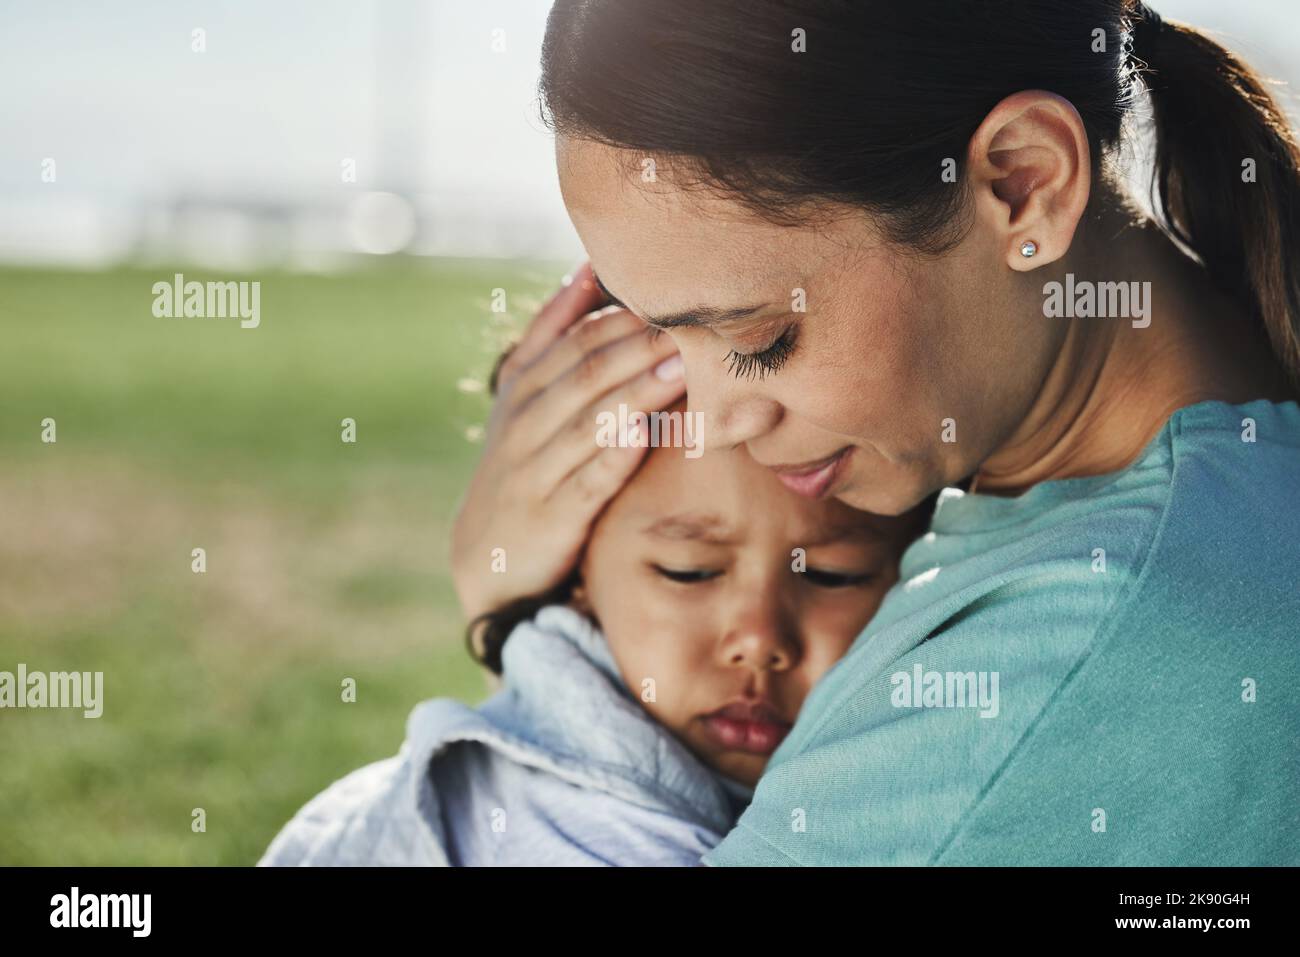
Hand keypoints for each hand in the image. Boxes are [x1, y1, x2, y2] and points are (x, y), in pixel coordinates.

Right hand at [450, 262, 685, 621]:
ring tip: (682, 367)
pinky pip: (588, 480)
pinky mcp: (553, 516)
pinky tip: (645, 432)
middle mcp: (526, 421)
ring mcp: (537, 469)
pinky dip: (615, 455)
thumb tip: (589, 266)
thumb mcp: (526, 393)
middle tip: (692, 324)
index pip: (578, 340)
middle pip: (589, 373)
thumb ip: (555, 331)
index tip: (673, 295)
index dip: (625, 316)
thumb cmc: (526, 460)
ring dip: (637, 392)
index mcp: (525, 386)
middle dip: (641, 346)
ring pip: (591, 422)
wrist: (489, 554)